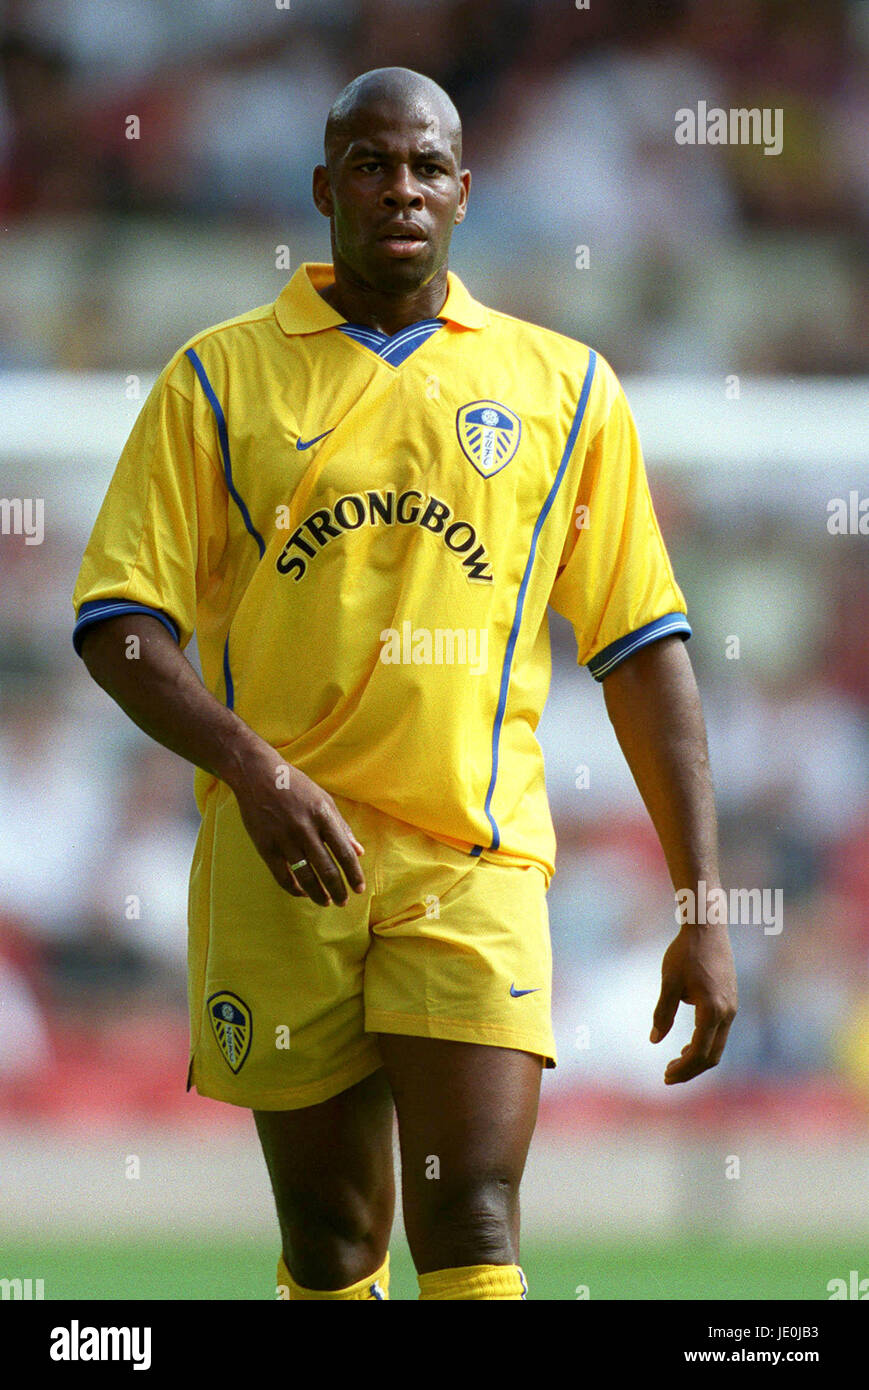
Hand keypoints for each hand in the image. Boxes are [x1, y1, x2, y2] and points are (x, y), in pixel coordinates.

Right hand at [231, 746, 364, 906]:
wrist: (258, 775)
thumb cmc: (296, 786)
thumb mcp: (324, 799)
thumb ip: (342, 826)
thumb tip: (359, 852)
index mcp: (323, 815)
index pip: (344, 852)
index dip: (353, 874)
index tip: (359, 889)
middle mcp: (305, 828)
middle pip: (326, 869)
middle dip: (338, 890)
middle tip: (343, 902)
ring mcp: (284, 838)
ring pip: (305, 876)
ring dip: (317, 894)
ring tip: (326, 902)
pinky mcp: (265, 846)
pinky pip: (282, 875)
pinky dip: (294, 888)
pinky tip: (302, 892)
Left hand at [650, 922, 736, 1083]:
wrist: (708, 928)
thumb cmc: (685, 953)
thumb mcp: (669, 983)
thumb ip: (663, 1013)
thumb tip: (654, 1040)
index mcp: (712, 1011)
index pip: (699, 1053)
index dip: (683, 1069)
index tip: (665, 1076)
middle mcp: (727, 1013)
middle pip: (712, 1056)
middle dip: (691, 1070)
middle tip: (668, 1075)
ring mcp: (732, 1008)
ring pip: (718, 1045)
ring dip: (698, 1058)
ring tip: (675, 1063)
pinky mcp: (731, 1001)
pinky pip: (720, 1032)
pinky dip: (705, 1044)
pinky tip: (688, 1045)